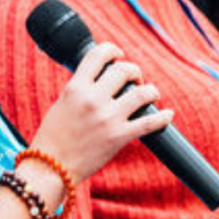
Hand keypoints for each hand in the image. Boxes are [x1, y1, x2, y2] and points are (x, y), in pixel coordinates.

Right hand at [28, 42, 171, 184]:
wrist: (50, 168)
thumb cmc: (52, 138)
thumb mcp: (62, 104)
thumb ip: (79, 89)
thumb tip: (98, 80)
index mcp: (75, 88)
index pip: (98, 55)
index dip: (112, 50)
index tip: (118, 55)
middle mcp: (93, 99)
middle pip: (123, 70)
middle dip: (134, 71)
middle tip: (135, 80)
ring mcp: (108, 118)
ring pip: (142, 93)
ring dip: (151, 91)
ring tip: (150, 94)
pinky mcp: (119, 137)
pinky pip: (149, 122)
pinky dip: (163, 117)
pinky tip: (168, 114)